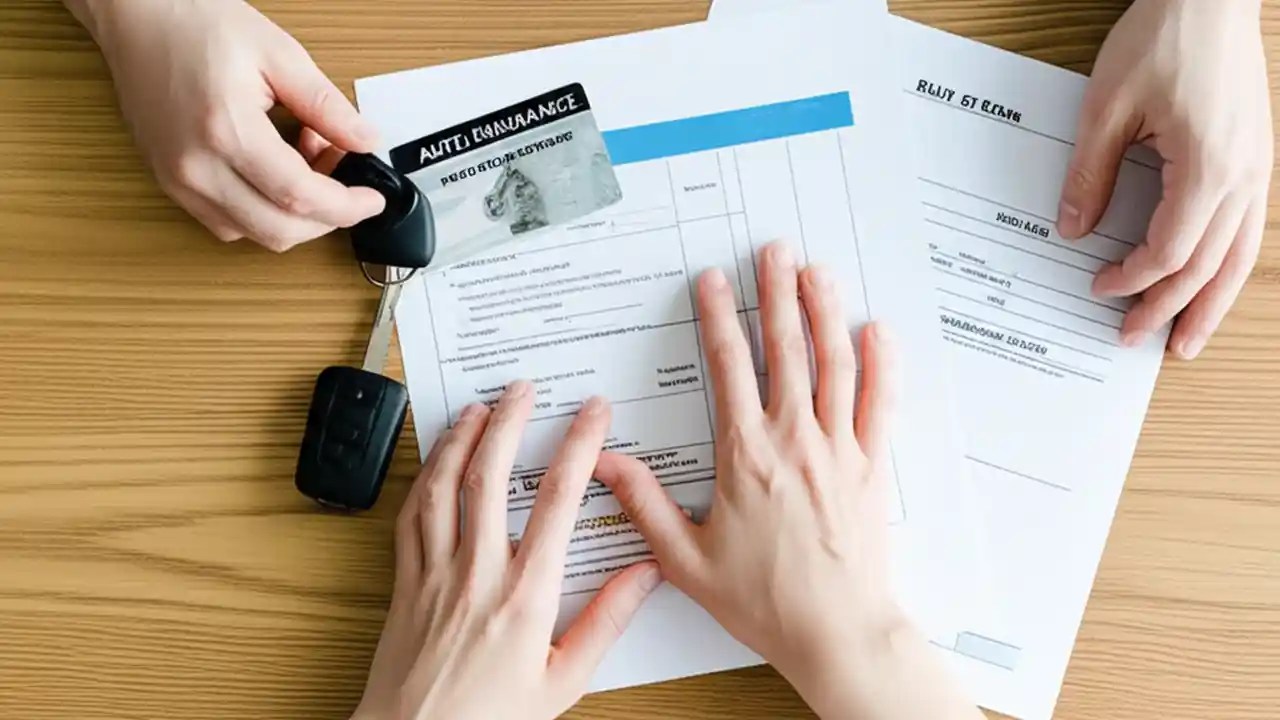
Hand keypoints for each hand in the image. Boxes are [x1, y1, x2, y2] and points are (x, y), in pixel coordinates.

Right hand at [66, 0, 385, 250]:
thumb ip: (327, 106)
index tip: (372, 201)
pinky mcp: (171, 184)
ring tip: (308, 164)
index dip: (346, 207)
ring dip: (294, 216)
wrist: (137, 18)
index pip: (299, 196)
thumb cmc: (196, 25)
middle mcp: (195, 166)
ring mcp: (178, 180)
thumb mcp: (279, 55)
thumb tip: (365, 141)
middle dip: (326, 219)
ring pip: (253, 234)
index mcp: (225, 130)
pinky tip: (276, 175)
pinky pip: (227, 224)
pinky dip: (263, 212)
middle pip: (278, 230)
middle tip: (349, 186)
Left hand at [352, 382, 661, 719]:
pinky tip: (436, 461)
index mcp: (525, 596)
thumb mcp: (564, 681)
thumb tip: (645, 574)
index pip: (557, 501)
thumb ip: (606, 622)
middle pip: (491, 477)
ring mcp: (434, 574)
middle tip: (525, 388)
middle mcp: (477, 574)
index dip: (578, 447)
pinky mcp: (405, 584)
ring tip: (478, 407)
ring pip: (443, 487)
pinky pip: (410, 516)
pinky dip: (424, 478)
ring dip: (461, 438)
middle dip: (510, 422)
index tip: (593, 414)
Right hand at [595, 242, 978, 719]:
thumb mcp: (685, 559)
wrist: (835, 632)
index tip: (713, 281)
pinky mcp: (872, 467)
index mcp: (745, 455)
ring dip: (824, 312)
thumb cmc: (762, 600)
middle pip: (786, 350)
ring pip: (833, 364)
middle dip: (777, 293)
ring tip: (816, 271)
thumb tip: (605, 461)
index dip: (719, 317)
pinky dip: (880, 364)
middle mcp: (794, 440)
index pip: (729, 367)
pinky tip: (876, 331)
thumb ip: (644, 504)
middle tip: (773, 250)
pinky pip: (881, 403)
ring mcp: (839, 449)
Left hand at [1058, 0, 1271, 358]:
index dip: (1132, 279)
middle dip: (1169, 309)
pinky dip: (1228, 266)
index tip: (1098, 287)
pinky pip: (1249, 230)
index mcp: (1208, 168)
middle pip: (1208, 266)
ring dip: (1211, 302)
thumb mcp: (1105, 109)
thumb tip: (1074, 231)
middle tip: (1134, 339)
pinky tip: (1212, 283)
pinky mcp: (1259, 158)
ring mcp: (1260, 168)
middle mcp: (1244, 176)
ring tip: (1187, 340)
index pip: (1169, 251)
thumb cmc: (1164, 38)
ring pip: (1240, 256)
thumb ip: (1089, 176)